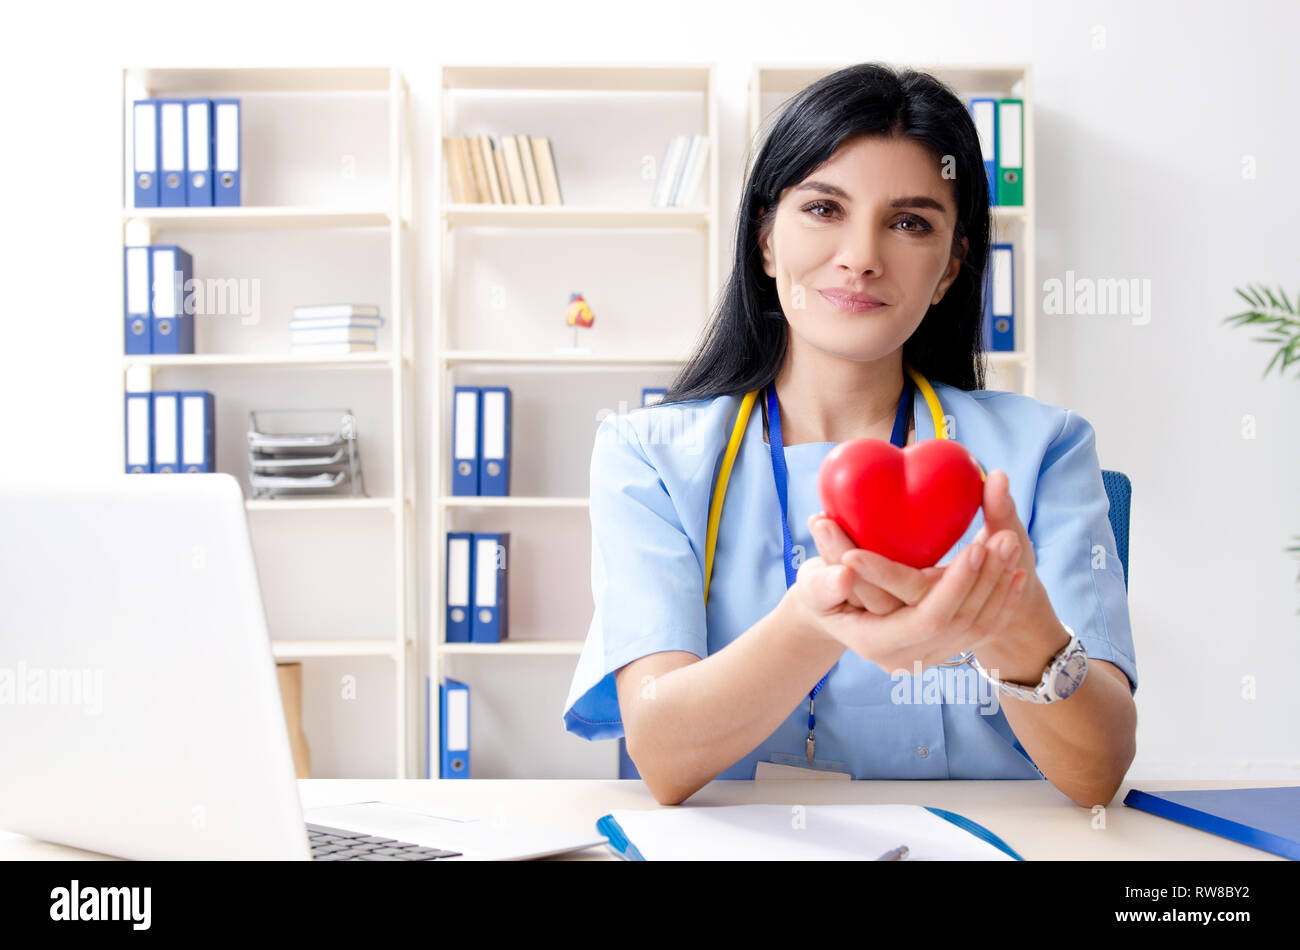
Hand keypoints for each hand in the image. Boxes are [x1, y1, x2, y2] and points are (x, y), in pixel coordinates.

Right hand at [790, 483, 1030, 671]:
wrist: (831, 613)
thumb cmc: (819, 592)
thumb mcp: (812, 586)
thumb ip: (823, 583)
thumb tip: (845, 572)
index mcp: (877, 643)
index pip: (929, 618)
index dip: (955, 585)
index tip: (975, 545)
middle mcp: (907, 658)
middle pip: (960, 623)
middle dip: (986, 579)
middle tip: (1005, 536)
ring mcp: (928, 656)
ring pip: (977, 627)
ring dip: (999, 585)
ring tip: (1012, 541)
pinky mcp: (943, 646)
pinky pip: (982, 629)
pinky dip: (1002, 600)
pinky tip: (1016, 571)